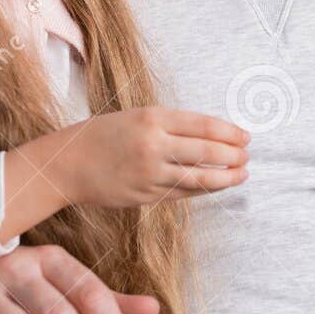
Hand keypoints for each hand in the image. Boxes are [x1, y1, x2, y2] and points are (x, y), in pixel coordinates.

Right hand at [11, 106, 250, 215]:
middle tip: (247, 156)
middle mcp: (153, 144)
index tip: (246, 136)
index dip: (229, 132)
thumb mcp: (135, 117)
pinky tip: (216, 185)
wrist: (67, 164)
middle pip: (206, 151)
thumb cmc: (103, 136)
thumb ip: (170, 126)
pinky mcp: (146, 196)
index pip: (203, 125)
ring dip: (226, 177)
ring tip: (242, 174)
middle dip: (233, 155)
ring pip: (199, 177)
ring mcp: (150, 173)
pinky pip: (183, 193)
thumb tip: (212, 135)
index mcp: (152, 118)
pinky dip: (203, 189)